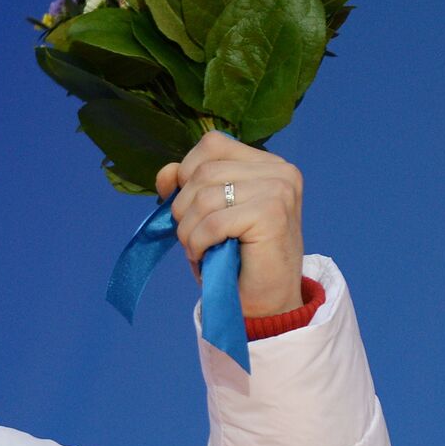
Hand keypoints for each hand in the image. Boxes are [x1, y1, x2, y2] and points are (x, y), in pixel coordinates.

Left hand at [155, 131, 304, 317]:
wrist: (267, 301)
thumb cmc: (237, 258)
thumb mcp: (211, 213)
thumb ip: (190, 186)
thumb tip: (165, 174)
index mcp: (266, 164)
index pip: (212, 144)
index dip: (184, 170)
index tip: (176, 201)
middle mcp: (278, 171)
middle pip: (202, 173)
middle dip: (183, 209)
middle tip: (194, 237)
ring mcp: (279, 190)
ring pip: (204, 198)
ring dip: (189, 231)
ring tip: (200, 249)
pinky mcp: (272, 214)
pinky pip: (212, 223)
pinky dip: (198, 244)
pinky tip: (207, 256)